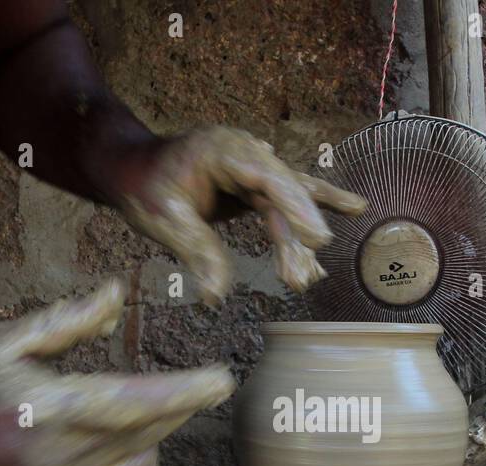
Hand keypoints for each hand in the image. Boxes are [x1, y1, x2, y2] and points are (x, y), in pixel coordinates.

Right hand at [0, 279, 234, 465]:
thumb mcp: (10, 345)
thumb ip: (67, 321)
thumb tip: (117, 293)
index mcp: (52, 408)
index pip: (137, 401)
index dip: (186, 391)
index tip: (222, 380)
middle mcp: (59, 458)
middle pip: (149, 433)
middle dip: (172, 409)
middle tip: (173, 395)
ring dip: (146, 447)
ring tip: (114, 431)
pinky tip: (115, 463)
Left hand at [111, 126, 367, 304]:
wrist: (131, 167)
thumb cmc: (144, 187)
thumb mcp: (164, 220)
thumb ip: (196, 251)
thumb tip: (217, 295)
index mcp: (223, 150)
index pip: (269, 179)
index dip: (297, 209)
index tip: (318, 239)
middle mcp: (246, 152)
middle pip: (285, 194)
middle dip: (296, 238)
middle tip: (300, 280)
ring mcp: (254, 164)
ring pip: (291, 199)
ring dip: (303, 238)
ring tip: (312, 274)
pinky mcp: (255, 180)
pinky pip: (290, 193)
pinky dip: (318, 204)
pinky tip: (354, 208)